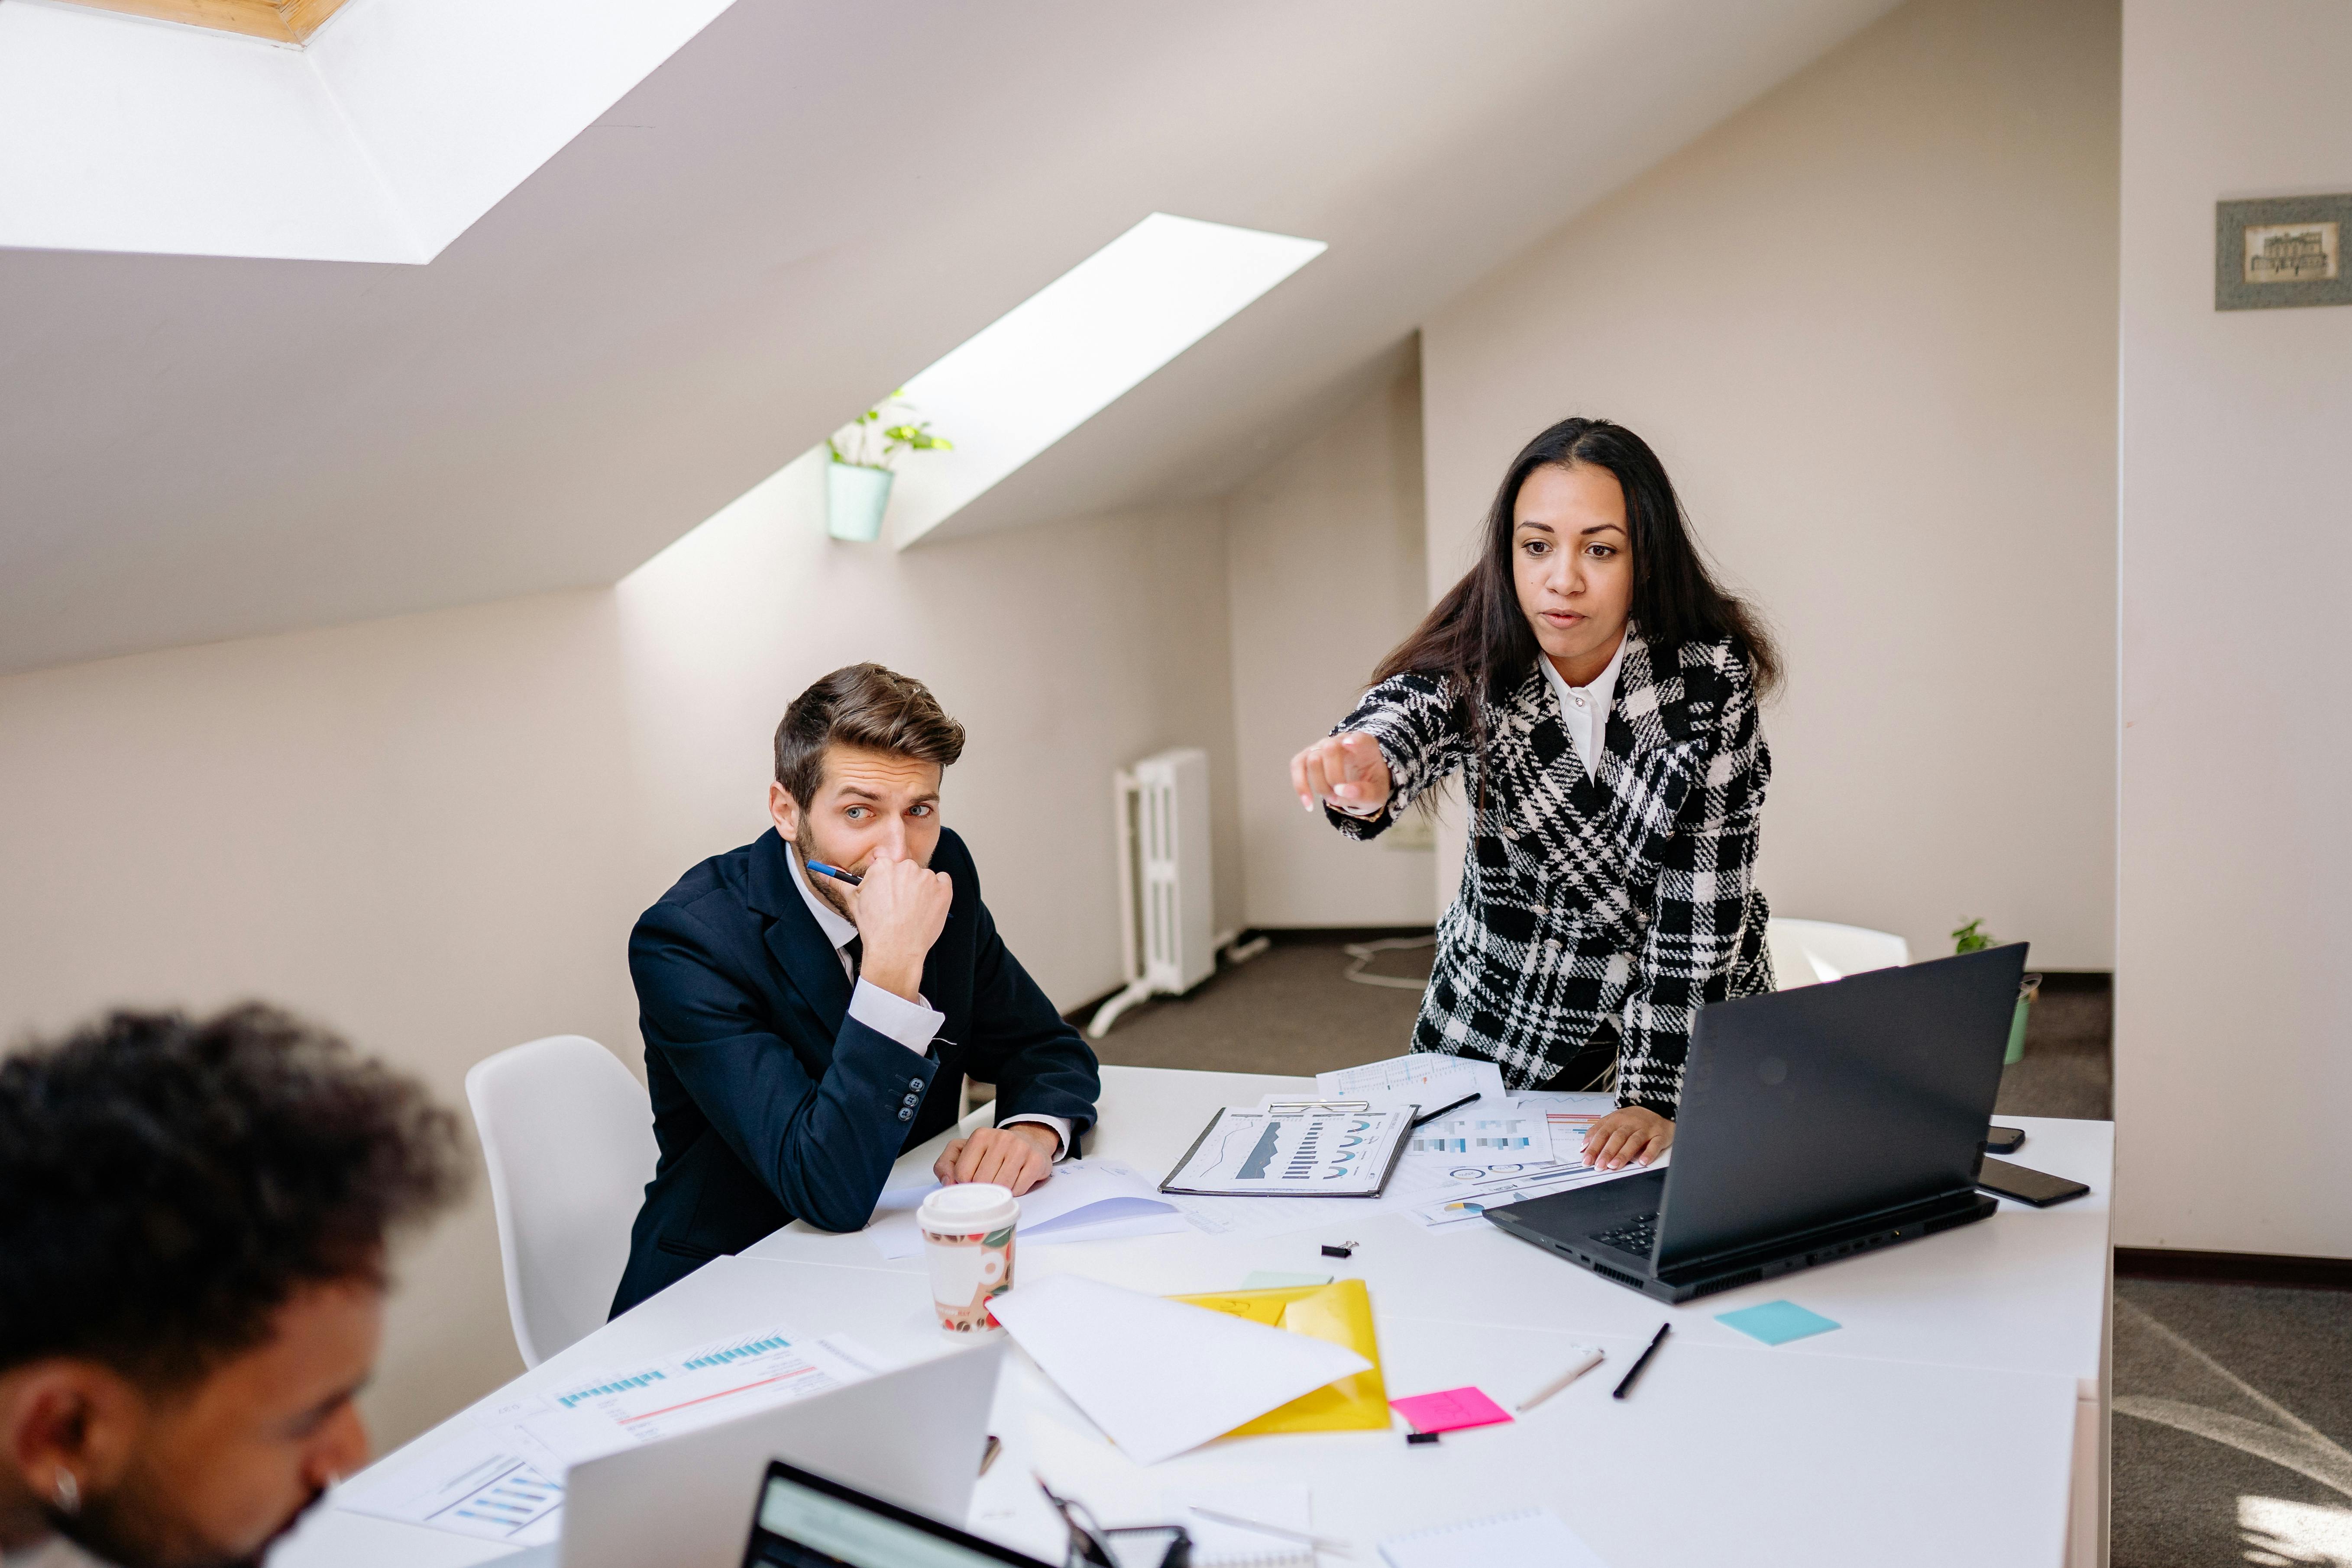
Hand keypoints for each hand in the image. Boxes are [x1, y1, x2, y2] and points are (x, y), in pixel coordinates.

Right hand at [846, 849, 952, 1002]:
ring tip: (912, 913)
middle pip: (906, 871)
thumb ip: (840, 883)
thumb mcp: (854, 902)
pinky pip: (943, 882)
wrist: (895, 950)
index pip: (888, 867)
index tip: (888, 898)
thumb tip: (823, 873)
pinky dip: (938, 893)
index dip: (888, 884)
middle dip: (904, 886)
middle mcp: (905, 867)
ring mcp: (926, 877)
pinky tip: (927, 909)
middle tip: (898, 908)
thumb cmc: (874, 927)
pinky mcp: (943, 889)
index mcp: (883, 867)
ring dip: (921, 890)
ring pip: (924, 878)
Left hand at [934, 1124, 1056, 1194]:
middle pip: (982, 1182)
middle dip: (982, 1189)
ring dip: (999, 1192)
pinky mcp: (1036, 1161)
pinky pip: (1019, 1189)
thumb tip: (948, 1182)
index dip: (964, 1183)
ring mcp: (1021, 1148)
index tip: (971, 1181)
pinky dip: (1015, 1191)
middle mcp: (1001, 1138)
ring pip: (1001, 1187)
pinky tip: (1015, 1181)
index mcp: (980, 1136)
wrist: (1028, 1141)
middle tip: (988, 1183)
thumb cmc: (993, 1150)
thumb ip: (945, 1164)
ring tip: (1001, 1181)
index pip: (962, 1173)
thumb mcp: (963, 1152)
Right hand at [1290, 731, 1391, 815]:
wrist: (1359, 782)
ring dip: (1320, 785)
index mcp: (1366, 746)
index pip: (1361, 738)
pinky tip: (1308, 804)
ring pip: (1313, 759)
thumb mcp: (1376, 794)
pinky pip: (1297, 765)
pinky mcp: (1308, 755)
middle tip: (1340, 796)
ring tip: (1332, 799)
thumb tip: (1342, 791)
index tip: (1349, 744)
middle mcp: (1342, 740)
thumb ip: (1365, 793)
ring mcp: (1322, 746)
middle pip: (1330, 749)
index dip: (1355, 740)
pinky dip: (1300, 785)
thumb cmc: (1370, 785)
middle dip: (1333, 777)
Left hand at [1582, 1107, 1672, 1170]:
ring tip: (1614, 1165)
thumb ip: (1598, 1131)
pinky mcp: (1660, 1135)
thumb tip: (1584, 1147)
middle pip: (1617, 1137)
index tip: (1587, 1160)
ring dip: (1623, 1154)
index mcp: (1617, 1119)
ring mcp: (1646, 1129)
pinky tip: (1642, 1162)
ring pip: (1634, 1141)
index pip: (1603, 1133)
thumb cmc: (1633, 1119)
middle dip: (1607, 1152)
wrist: (1659, 1109)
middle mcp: (1631, 1123)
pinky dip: (1649, 1153)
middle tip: (1599, 1165)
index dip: (1594, 1146)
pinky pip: (1655, 1144)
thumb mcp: (1614, 1120)